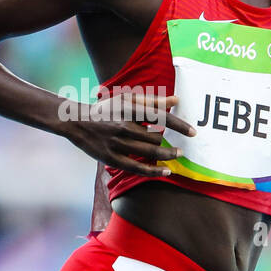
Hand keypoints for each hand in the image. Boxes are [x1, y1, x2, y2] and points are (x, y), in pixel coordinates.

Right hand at [61, 92, 196, 177]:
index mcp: (128, 110)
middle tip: (181, 148)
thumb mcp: (127, 99)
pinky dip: (153, 171)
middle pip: (156, 137)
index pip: (160, 117)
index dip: (179, 125)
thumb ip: (152, 101)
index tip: (193, 132)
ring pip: (149, 152)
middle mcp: (123, 126)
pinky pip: (136, 168)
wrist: (77, 122)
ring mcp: (117, 144)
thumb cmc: (106, 109)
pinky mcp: (111, 158)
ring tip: (177, 155)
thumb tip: (176, 100)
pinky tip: (166, 171)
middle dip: (170, 143)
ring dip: (167, 156)